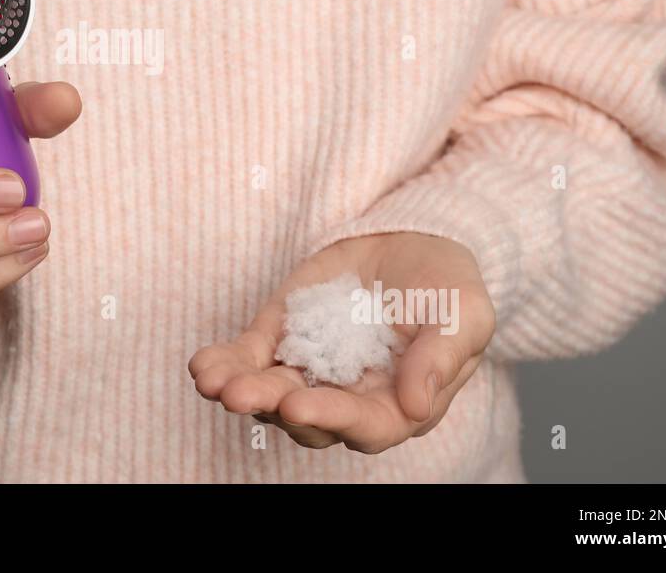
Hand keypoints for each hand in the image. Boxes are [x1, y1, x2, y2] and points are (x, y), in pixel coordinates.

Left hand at [188, 232, 494, 451]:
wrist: (412, 240)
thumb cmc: (447, 285)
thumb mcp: (463, 313)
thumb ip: (441, 358)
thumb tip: (416, 404)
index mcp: (399, 403)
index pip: (364, 424)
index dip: (331, 417)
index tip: (298, 405)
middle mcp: (349, 397)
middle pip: (308, 417)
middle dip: (274, 406)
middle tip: (242, 396)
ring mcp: (310, 370)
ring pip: (270, 393)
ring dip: (240, 390)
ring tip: (213, 383)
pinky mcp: (281, 339)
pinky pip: (249, 359)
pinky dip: (225, 364)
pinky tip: (202, 366)